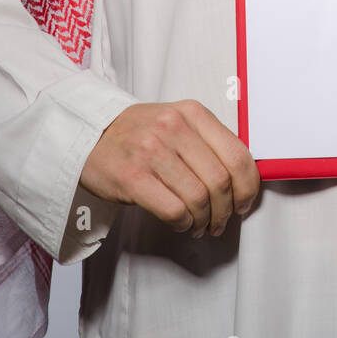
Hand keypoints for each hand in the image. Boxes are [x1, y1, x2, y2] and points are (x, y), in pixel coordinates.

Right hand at [80, 100, 260, 238]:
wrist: (89, 134)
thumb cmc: (139, 134)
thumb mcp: (177, 122)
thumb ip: (208, 142)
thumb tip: (242, 179)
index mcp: (192, 112)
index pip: (237, 153)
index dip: (247, 186)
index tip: (245, 202)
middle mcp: (174, 127)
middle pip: (220, 180)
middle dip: (226, 210)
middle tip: (221, 221)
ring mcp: (151, 150)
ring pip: (199, 198)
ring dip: (204, 220)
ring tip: (199, 225)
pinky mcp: (132, 177)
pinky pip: (173, 210)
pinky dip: (184, 223)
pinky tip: (181, 223)